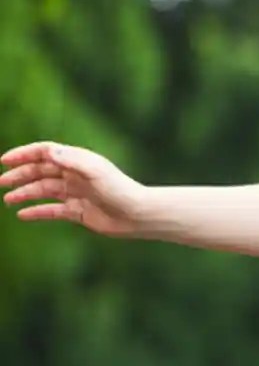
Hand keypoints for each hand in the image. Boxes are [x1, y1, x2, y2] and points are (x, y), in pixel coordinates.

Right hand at [0, 141, 149, 237]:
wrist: (137, 215)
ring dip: (25, 193)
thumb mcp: (95, 171)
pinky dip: (38, 211)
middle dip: (20, 175)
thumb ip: (72, 160)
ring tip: (8, 200)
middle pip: (41, 172)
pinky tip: (22, 215)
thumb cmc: (119, 190)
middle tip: (1, 182)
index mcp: (78, 161)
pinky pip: (53, 210)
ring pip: (44, 191)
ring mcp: (76, 193)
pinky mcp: (78, 211)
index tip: (4, 161)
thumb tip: (48, 151)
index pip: (46, 152)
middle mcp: (75, 175)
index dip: (24, 154)